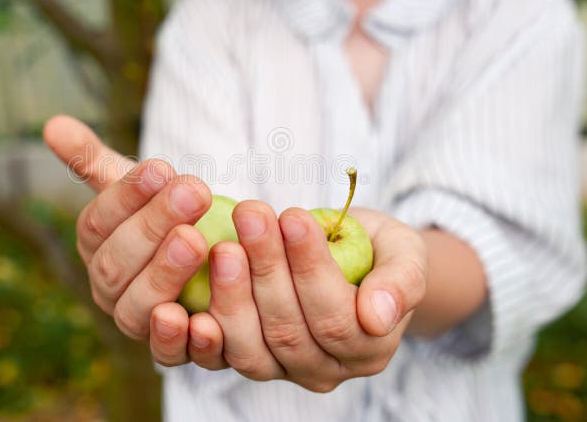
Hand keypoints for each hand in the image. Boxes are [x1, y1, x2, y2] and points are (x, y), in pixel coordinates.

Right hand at [43, 115, 212, 340]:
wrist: (211, 260)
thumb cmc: (167, 215)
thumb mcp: (139, 186)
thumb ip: (95, 160)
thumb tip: (52, 123)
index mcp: (95, 246)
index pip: (99, 221)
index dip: (128, 196)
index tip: (162, 167)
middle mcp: (108, 289)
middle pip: (118, 262)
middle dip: (154, 225)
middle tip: (192, 192)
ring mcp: (138, 323)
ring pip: (138, 307)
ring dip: (165, 274)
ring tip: (197, 239)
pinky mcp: (173, 351)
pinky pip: (170, 354)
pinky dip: (182, 340)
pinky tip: (204, 318)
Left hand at [159, 202, 426, 391]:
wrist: (349, 257)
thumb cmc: (377, 251)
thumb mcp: (404, 253)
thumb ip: (401, 282)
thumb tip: (378, 316)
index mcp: (368, 348)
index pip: (337, 319)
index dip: (312, 269)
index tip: (293, 217)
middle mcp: (324, 370)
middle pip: (290, 332)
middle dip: (267, 269)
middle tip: (250, 214)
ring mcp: (280, 371)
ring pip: (250, 350)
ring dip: (232, 296)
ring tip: (223, 244)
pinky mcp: (244, 359)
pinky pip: (218, 359)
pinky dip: (199, 335)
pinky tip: (181, 303)